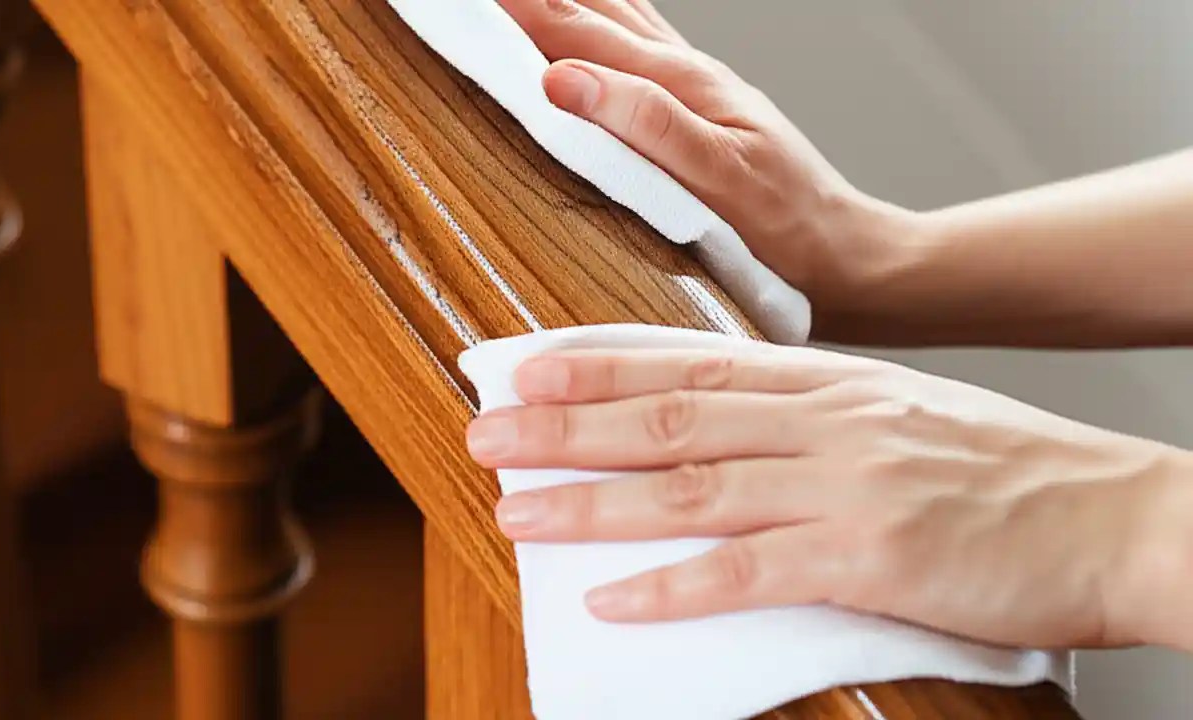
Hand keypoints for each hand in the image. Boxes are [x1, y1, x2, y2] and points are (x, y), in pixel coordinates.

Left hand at [466, 346, 1192, 649]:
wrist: (1111, 513)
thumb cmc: (1004, 468)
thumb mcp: (896, 410)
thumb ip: (808, 413)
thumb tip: (721, 428)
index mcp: (827, 382)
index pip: (690, 362)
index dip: (600, 364)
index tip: (530, 366)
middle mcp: (822, 422)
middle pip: (670, 416)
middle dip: (568, 426)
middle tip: (488, 429)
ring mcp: (843, 486)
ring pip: (691, 488)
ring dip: (593, 502)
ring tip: (516, 507)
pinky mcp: (869, 558)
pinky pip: (751, 573)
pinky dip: (675, 586)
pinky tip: (614, 601)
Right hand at [497, 0, 918, 306]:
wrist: (848, 260)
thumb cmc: (789, 232)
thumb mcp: (721, 181)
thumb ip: (646, 125)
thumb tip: (560, 80)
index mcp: (678, 84)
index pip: (573, 27)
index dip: (512, 7)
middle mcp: (684, 73)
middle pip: (588, 8)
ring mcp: (692, 88)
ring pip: (613, 16)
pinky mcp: (696, 112)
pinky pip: (637, 44)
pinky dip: (601, 16)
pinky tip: (593, 14)